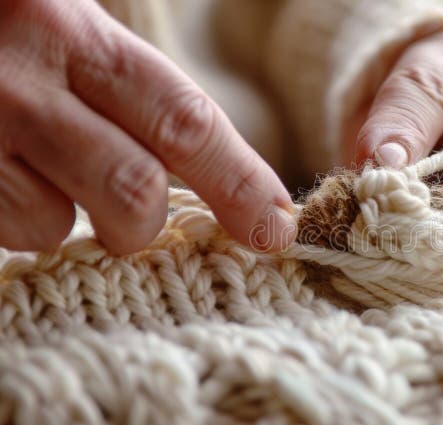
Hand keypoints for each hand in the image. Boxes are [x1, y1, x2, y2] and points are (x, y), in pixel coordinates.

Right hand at [0, 0, 294, 253]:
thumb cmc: (5, 32)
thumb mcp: (72, 31)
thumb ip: (138, 95)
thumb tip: (219, 179)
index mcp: (77, 31)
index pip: (185, 119)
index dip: (238, 181)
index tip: (274, 228)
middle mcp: (22, 78)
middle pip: (131, 190)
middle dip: (144, 224)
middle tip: (134, 219)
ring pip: (54, 226)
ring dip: (64, 217)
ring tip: (38, 170)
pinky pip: (1, 233)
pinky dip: (14, 218)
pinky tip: (1, 175)